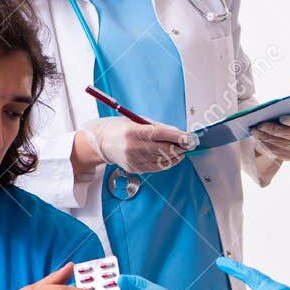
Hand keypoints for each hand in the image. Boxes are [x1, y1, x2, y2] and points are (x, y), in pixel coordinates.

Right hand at [75, 117, 196, 174]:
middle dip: (180, 147)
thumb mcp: (136, 121)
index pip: (161, 134)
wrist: (100, 143)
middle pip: (164, 149)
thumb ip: (156, 127)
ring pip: (162, 160)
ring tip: (182, 150)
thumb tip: (177, 133)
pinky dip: (167, 163)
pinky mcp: (134, 168)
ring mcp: (133, 160)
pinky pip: (156, 167)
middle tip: (190, 144)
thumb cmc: (119, 128)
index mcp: (133, 131)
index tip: (190, 137)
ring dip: (176, 156)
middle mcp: (133, 147)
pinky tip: (173, 158)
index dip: (178, 136)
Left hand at [250, 114, 289, 162]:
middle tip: (259, 125)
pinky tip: (257, 139)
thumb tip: (269, 112)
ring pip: (276, 143)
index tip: (281, 118)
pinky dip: (264, 144)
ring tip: (254, 131)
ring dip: (263, 136)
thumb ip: (285, 112)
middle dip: (270, 128)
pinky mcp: (289, 157)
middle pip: (284, 133)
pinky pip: (274, 150)